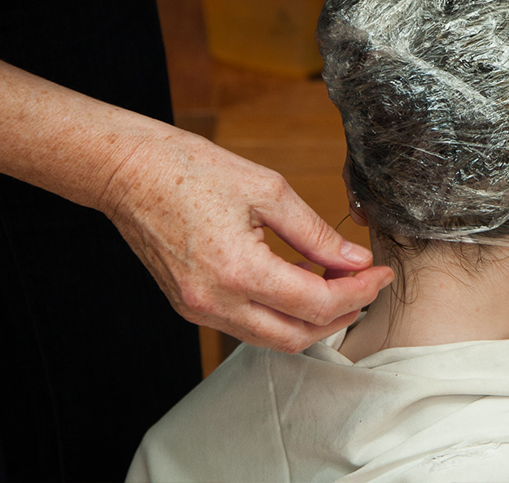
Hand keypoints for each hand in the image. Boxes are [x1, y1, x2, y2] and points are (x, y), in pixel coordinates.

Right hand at [100, 127, 393, 351]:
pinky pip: (245, 327)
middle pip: (297, 336)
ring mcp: (198, 310)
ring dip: (311, 320)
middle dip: (341, 315)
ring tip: (338, 285)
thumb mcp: (267, 190)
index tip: (381, 272)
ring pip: (271, 339)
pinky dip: (280, 315)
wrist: (127, 171)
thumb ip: (315, 232)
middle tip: (366, 284)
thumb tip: (354, 258)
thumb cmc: (191, 170)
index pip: (316, 303)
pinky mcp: (189, 306)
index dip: (358, 291)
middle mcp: (215, 303)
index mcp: (238, 271)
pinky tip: (297, 284)